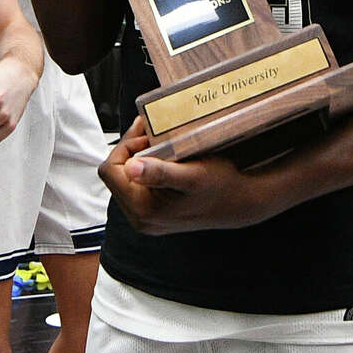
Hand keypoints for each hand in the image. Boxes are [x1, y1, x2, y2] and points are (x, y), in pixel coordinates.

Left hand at [97, 118, 279, 234]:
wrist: (241, 203)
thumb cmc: (220, 185)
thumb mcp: (192, 174)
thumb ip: (160, 172)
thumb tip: (132, 167)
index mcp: (142, 210)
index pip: (110, 170)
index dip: (125, 147)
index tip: (148, 135)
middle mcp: (139, 219)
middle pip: (115, 174)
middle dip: (131, 150)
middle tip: (152, 133)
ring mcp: (145, 219)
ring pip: (125, 179)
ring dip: (137, 158)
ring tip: (158, 143)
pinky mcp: (153, 215)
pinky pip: (136, 186)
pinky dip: (145, 169)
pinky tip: (162, 158)